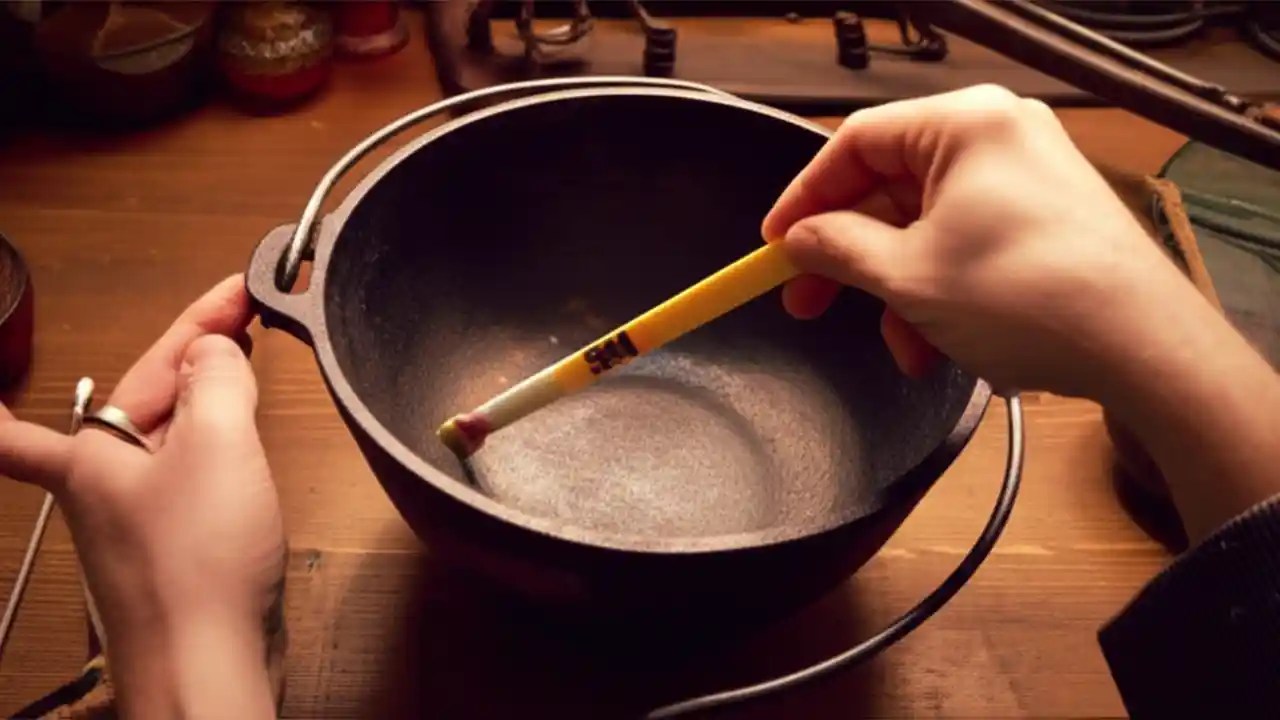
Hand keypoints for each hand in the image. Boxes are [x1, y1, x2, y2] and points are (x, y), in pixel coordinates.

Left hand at [0, 275, 281, 718]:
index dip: (198, 316)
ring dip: (202, 398)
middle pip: (149, 395)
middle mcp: (103, 481)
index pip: (151, 358)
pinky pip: (185, 483)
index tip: (244, 287)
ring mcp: (134, 521)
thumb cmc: (199, 557)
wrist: (204, 667)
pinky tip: (185, 451)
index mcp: (95, 448)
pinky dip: (194, 456)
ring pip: (169, 439)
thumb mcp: (217, 443)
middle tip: (250, 315)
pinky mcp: (169, 554)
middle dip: (195, 350)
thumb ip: (217, 379)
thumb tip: (213, 349)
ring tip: (239, 359)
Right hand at [763, 84, 1200, 399]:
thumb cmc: (1029, 295)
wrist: (1142, 347)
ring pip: (927, 227)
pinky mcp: (1047, 219)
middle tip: (808, 302)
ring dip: (899, 291)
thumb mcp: (908, 277)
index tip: (775, 245)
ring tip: (902, 347)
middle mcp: (999, 136)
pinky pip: (967, 243)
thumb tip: (798, 240)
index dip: (804, 197)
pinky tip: (938, 345)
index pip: (856, 143)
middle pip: (890, 188)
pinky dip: (941, 291)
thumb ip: (839, 250)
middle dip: (850, 258)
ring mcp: (1027, 178)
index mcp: (964, 123)